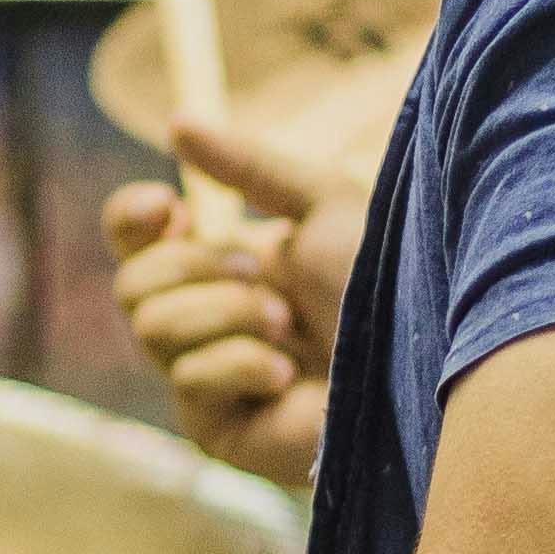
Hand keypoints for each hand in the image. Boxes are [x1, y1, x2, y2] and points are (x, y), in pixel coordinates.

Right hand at [101, 108, 360, 487]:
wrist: (424, 364)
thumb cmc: (389, 284)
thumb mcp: (324, 204)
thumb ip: (250, 166)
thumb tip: (177, 123)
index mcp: (224, 264)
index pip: (136, 241)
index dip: (132, 220)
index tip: (169, 205)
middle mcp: (207, 321)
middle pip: (131, 283)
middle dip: (194, 267)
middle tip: (261, 274)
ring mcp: (208, 378)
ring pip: (152, 328)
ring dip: (227, 313)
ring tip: (288, 326)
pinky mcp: (218, 430)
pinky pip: (188, 382)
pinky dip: (239, 366)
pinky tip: (287, 378)